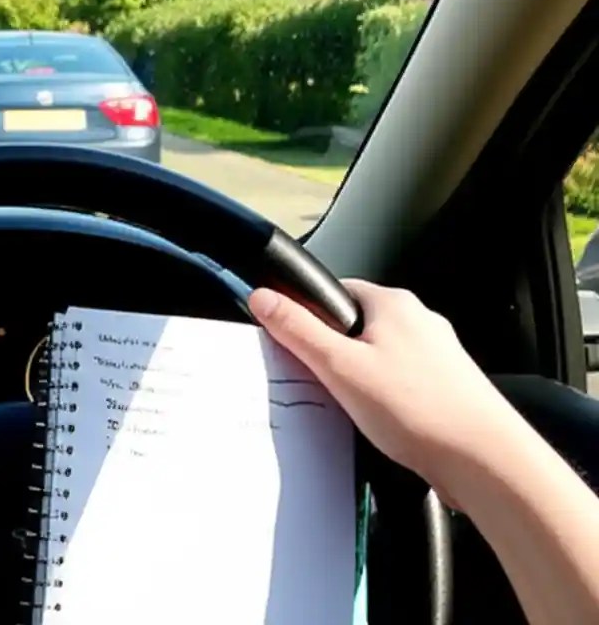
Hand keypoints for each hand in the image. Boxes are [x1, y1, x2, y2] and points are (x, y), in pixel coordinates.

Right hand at [249, 279, 520, 502]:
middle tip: (323, 382)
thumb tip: (265, 298)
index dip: (308, 315)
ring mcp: (436, 354)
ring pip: (378, 357)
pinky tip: (382, 423)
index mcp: (394, 303)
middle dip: (333, 354)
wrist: (484, 459)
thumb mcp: (340, 367)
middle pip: (355, 326)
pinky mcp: (444, 385)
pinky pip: (398, 383)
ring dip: (360, 380)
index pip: (336, 291)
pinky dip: (384, 399)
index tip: (293, 340)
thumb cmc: (421, 409)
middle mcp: (419, 321)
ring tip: (357, 408)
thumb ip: (298, 330)